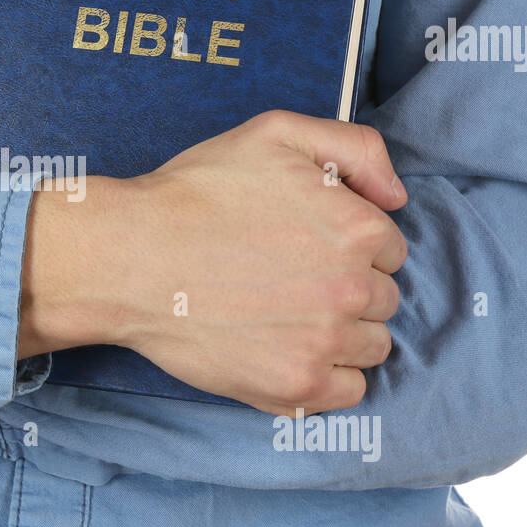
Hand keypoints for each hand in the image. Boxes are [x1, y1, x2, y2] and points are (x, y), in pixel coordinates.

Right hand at [18, 110, 407, 414]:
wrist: (129, 258)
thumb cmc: (195, 193)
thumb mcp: (274, 133)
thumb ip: (355, 147)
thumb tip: (397, 199)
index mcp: (358, 228)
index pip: (388, 248)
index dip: (348, 245)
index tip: (306, 245)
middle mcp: (353, 288)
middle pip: (383, 299)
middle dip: (346, 288)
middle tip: (288, 279)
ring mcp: (325, 343)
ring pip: (371, 346)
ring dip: (342, 334)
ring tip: (286, 316)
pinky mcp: (295, 386)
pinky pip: (349, 393)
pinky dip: (327, 377)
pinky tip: (288, 351)